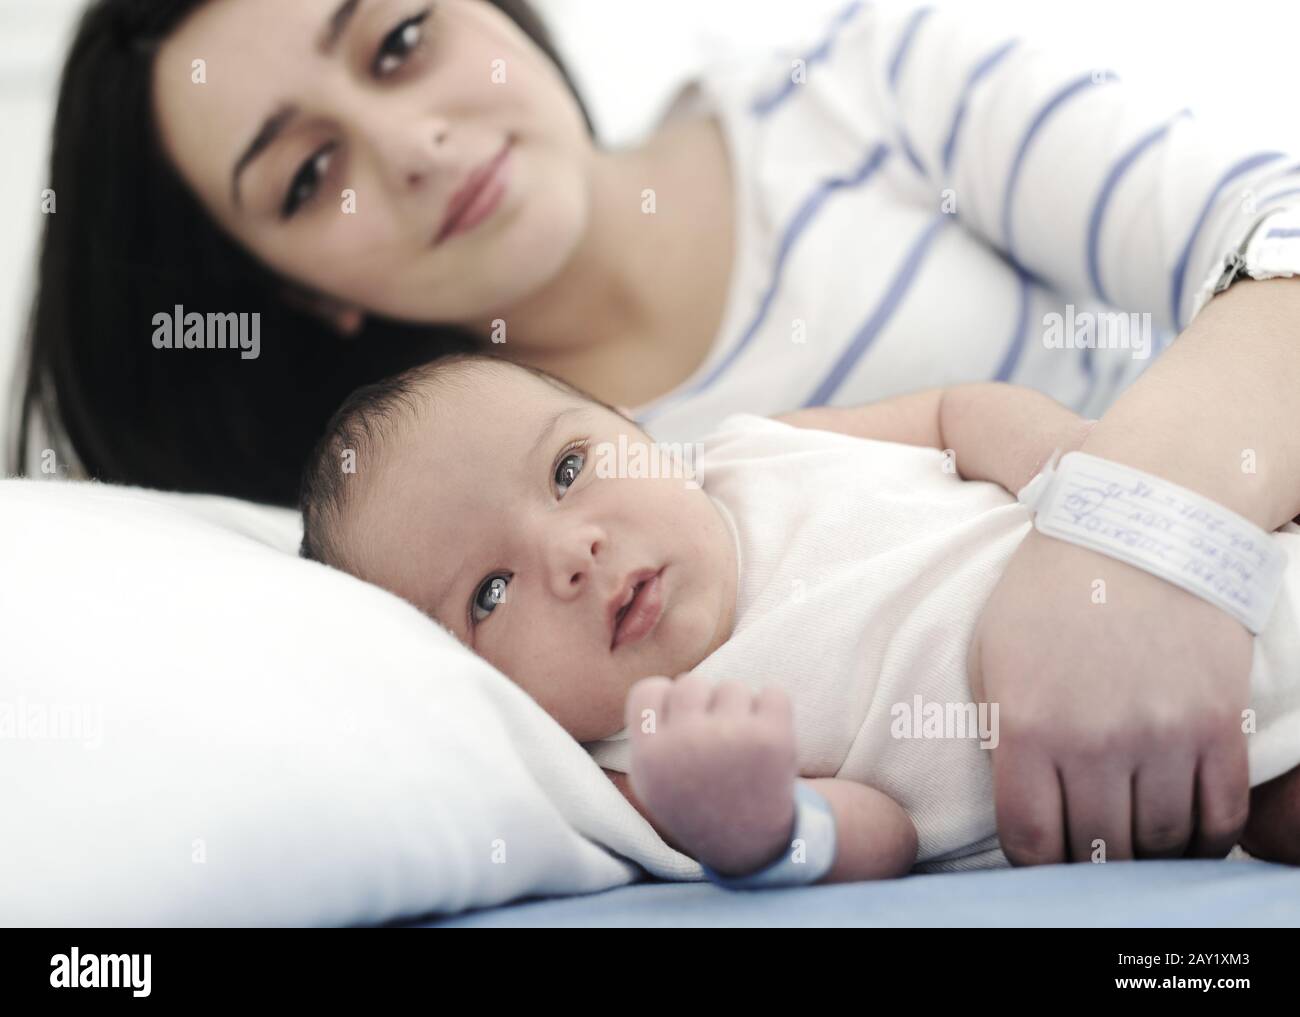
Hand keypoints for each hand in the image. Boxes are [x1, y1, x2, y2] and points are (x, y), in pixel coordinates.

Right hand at [626, 674, 797, 875]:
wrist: (749, 845)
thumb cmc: (694, 801)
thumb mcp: (651, 780)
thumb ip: (647, 733)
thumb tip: (667, 683)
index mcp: (651, 756)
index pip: (649, 690)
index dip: (666, 703)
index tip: (680, 726)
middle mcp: (686, 744)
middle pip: (690, 682)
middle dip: (703, 704)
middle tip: (712, 738)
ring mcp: (731, 738)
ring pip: (731, 687)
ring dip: (737, 710)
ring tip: (738, 747)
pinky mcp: (773, 738)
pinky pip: (773, 693)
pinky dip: (772, 710)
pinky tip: (764, 739)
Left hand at [968, 530, 1252, 863]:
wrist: (1140, 527)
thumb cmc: (1051, 589)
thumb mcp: (993, 655)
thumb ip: (1000, 733)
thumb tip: (1021, 801)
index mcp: (1026, 724)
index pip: (1031, 840)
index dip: (1037, 863)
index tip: (1044, 856)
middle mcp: (1094, 740)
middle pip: (1097, 850)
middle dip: (1090, 863)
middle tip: (1092, 852)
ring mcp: (1161, 735)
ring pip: (1159, 843)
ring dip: (1146, 857)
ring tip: (1136, 845)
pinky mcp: (1218, 725)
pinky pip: (1219, 817)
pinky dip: (1204, 842)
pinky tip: (1186, 838)